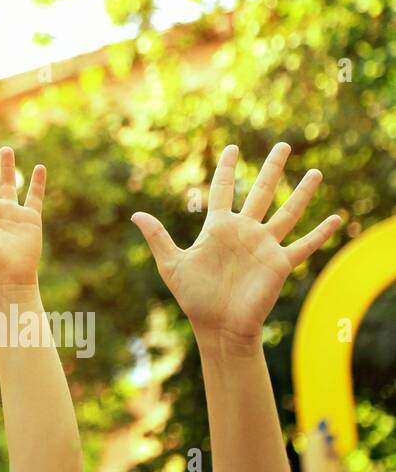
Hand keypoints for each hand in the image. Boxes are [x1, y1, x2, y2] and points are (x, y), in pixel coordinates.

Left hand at [131, 143, 341, 342]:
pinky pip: (304, 245)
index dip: (227, 169)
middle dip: (272, 168)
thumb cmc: (194, 297)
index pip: (224, 189)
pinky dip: (320, 233)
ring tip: (315, 171)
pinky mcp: (279, 264)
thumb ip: (157, 237)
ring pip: (287, 212)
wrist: (217, 326)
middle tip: (283, 145)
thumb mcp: (171, 263)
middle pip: (261, 191)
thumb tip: (135, 214)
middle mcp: (244, 231)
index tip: (232, 148)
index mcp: (218, 228)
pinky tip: (336, 218)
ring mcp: (264, 246)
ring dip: (302, 193)